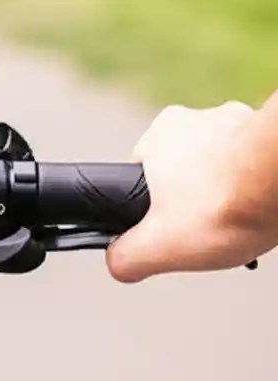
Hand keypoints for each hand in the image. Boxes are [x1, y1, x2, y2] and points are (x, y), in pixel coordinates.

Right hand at [107, 102, 276, 282]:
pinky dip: (258, 183)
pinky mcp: (271, 134)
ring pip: (226, 162)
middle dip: (197, 194)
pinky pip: (257, 162)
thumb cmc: (224, 206)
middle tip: (210, 224)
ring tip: (241, 218)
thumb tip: (118, 262)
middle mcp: (198, 117)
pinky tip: (263, 207)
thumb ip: (126, 257)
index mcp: (160, 133)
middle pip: (187, 165)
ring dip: (231, 187)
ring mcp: (239, 120)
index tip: (172, 221)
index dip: (155, 200)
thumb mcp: (158, 247)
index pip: (143, 169)